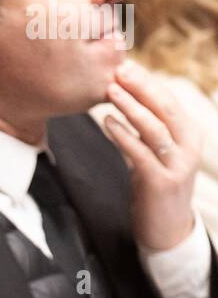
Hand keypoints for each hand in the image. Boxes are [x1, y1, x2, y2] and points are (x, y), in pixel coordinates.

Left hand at [102, 59, 203, 251]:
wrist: (166, 231)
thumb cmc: (157, 189)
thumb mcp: (156, 155)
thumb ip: (147, 131)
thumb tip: (127, 100)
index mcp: (190, 135)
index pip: (169, 100)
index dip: (147, 82)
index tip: (126, 66)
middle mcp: (188, 147)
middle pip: (165, 108)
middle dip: (141, 87)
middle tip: (118, 71)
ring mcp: (177, 166)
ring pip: (154, 128)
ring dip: (130, 107)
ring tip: (111, 91)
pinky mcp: (161, 183)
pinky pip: (140, 154)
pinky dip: (123, 136)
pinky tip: (108, 122)